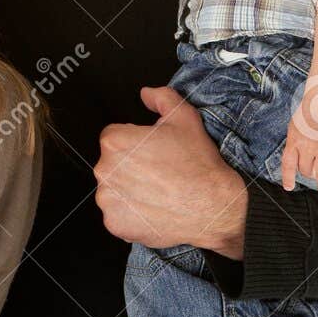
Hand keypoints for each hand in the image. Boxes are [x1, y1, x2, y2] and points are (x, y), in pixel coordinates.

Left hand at [93, 86, 247, 257]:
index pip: (115, 137)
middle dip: (130, 166)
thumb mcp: (185, 118)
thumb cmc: (198, 164)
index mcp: (114, 141)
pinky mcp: (114, 223)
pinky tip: (154, 209)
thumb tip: (146, 93)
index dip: (136, 143)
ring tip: (157, 192)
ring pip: (113, 189)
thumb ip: (162, 98)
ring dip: (129, 190)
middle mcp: (104, 170)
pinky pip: (118, 214)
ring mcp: (108, 200)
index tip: (153, 152)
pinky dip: (132, 214)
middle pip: (112, 163)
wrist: (212, 207)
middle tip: (158, 172)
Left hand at [280, 79, 317, 192]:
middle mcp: (307, 147)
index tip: (289, 188)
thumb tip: (295, 163)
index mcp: (294, 141)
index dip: (288, 178)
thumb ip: (295, 144)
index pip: (288, 165)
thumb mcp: (295, 127)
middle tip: (313, 176)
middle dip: (308, 175)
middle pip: (306, 170)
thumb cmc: (310, 112)